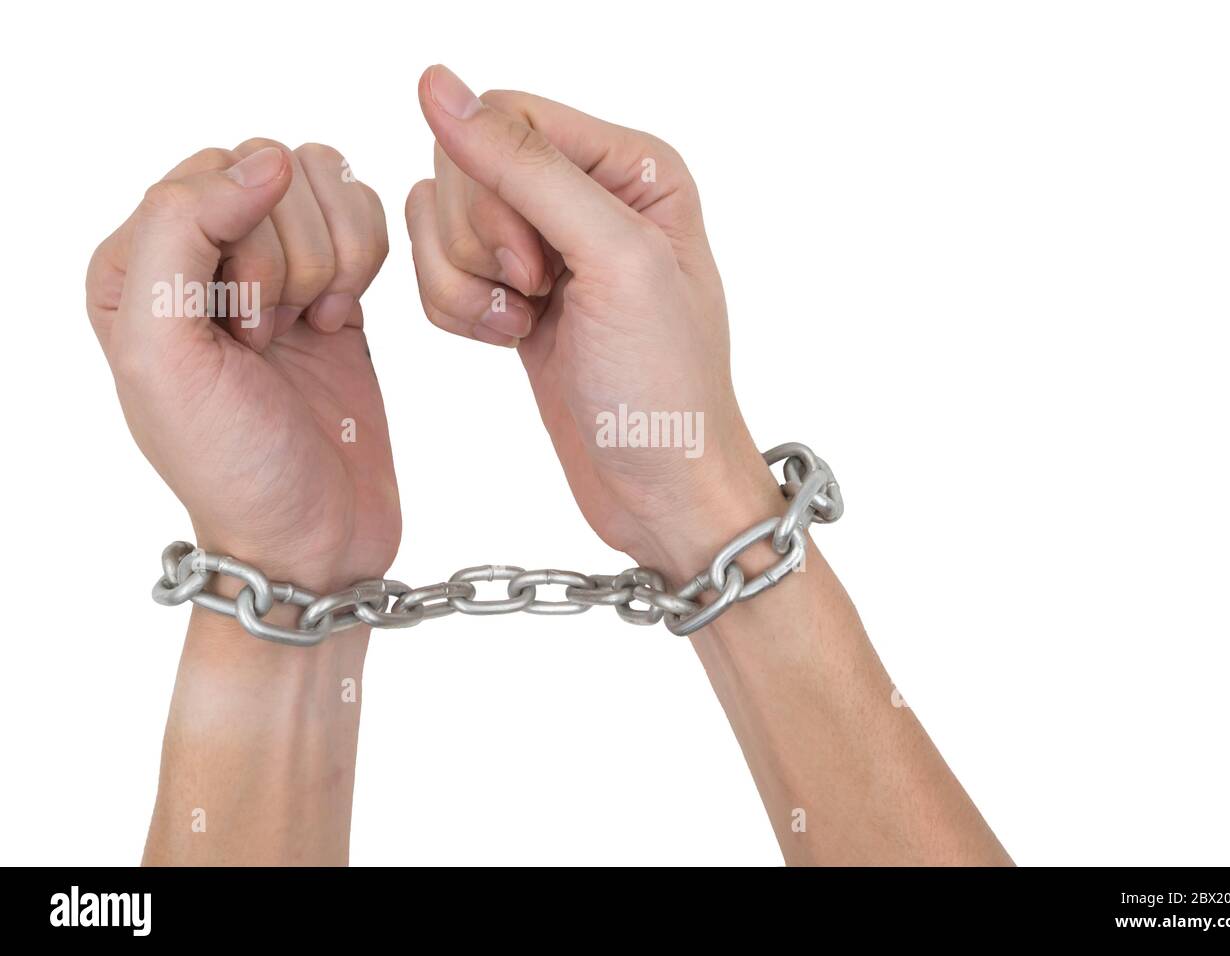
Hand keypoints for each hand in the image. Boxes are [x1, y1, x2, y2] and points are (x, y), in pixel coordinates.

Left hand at [88, 141, 399, 592]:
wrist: (314, 536)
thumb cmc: (231, 464)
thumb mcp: (165, 352)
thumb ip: (179, 231)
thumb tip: (264, 160)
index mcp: (136, 264)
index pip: (212, 174)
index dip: (249, 245)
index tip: (247, 333)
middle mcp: (199, 255)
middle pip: (274, 172)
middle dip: (296, 260)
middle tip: (277, 340)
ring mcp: (271, 267)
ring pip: (324, 183)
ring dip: (336, 261)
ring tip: (313, 329)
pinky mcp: (332, 283)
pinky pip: (363, 213)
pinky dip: (369, 262)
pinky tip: (341, 322)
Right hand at [407, 66, 781, 579]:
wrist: (658, 487)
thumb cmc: (662, 385)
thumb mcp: (613, 260)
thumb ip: (527, 165)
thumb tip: (440, 85)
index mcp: (630, 165)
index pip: (506, 117)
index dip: (494, 190)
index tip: (537, 264)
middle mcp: (587, 193)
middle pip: (465, 166)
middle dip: (480, 242)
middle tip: (539, 296)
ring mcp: (547, 244)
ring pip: (441, 219)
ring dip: (464, 283)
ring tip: (526, 325)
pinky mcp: (514, 290)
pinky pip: (440, 267)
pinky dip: (459, 310)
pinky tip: (511, 340)